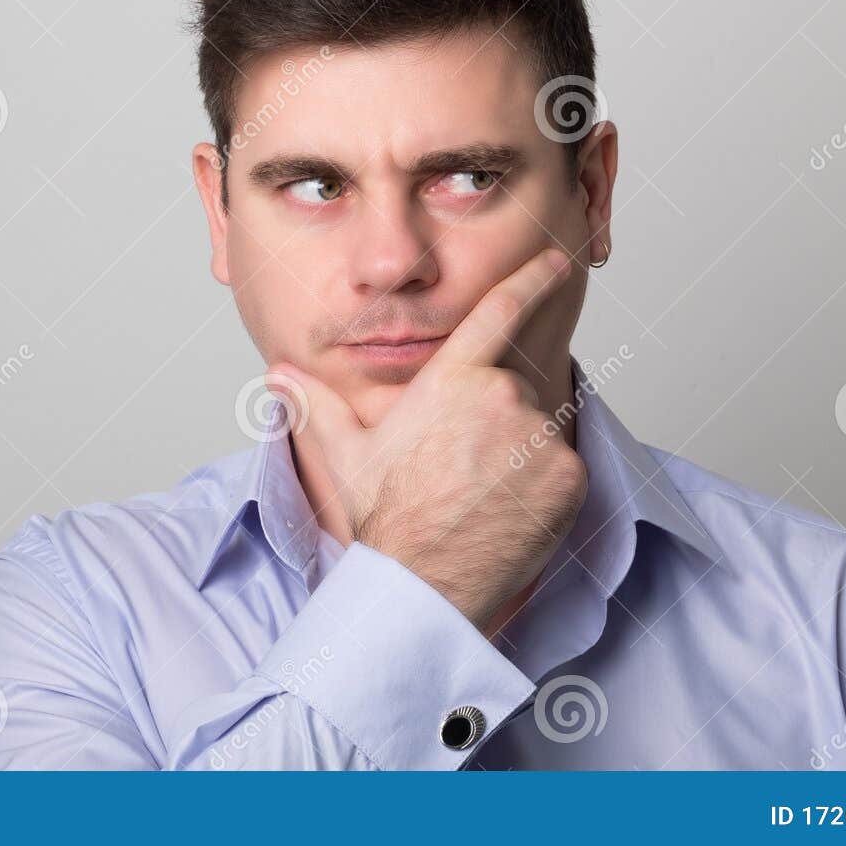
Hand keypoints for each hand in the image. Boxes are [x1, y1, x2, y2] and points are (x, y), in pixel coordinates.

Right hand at [263, 248, 586, 632]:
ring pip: (538, 434)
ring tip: (480, 498)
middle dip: (494, 424)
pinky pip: (561, 471)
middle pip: (512, 393)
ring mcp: (539, 437)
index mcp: (452, 379)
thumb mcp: (347, 455)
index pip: (500, 312)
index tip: (560, 259)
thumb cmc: (386, 520)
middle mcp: (501, 396)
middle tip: (464, 472)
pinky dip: (543, 489)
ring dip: (518, 458)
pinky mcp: (566, 477)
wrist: (423, 585)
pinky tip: (507, 514)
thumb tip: (279, 375)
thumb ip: (319, 405)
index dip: (534, 278)